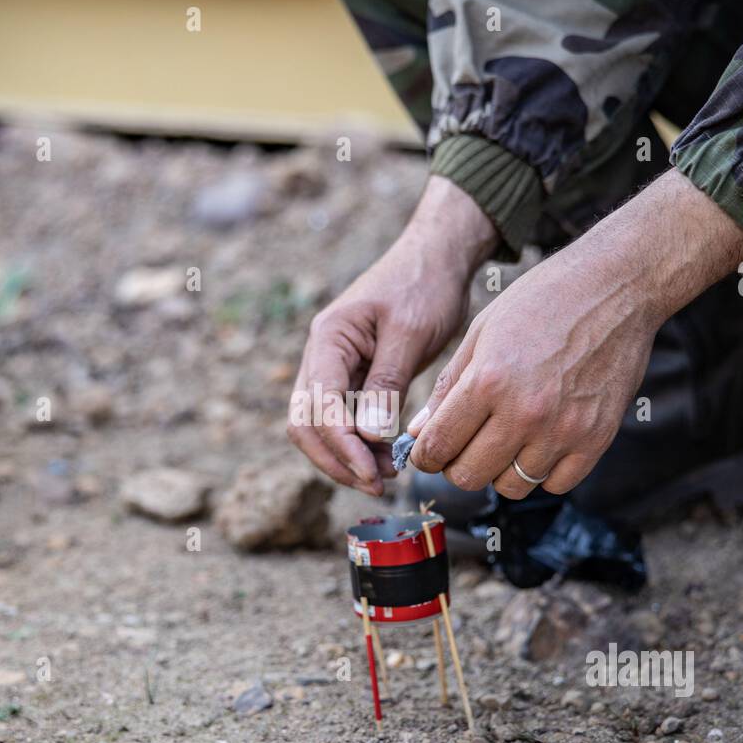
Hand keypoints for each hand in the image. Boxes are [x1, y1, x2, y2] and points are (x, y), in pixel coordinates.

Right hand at [287, 177, 497, 494]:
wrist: (436, 257)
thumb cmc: (425, 285)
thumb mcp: (411, 333)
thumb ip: (387, 383)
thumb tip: (369, 436)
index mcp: (328, 339)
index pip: (318, 405)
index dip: (342, 446)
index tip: (374, 473)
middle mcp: (321, 354)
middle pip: (306, 423)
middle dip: (337, 459)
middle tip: (378, 485)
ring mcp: (333, 366)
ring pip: (320, 426)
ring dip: (347, 456)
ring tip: (388, 475)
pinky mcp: (352, 376)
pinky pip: (342, 419)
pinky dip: (359, 443)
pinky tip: (388, 456)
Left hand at [407, 169, 742, 497]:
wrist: (616, 288)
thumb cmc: (542, 301)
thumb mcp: (481, 332)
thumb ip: (447, 387)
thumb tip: (417, 433)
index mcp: (488, 381)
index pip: (437, 446)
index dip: (424, 456)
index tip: (427, 452)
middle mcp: (525, 412)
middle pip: (469, 476)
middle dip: (456, 466)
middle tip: (463, 448)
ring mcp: (564, 430)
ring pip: (511, 486)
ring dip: (500, 470)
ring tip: (506, 440)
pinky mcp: (596, 439)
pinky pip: (556, 484)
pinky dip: (542, 472)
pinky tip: (539, 443)